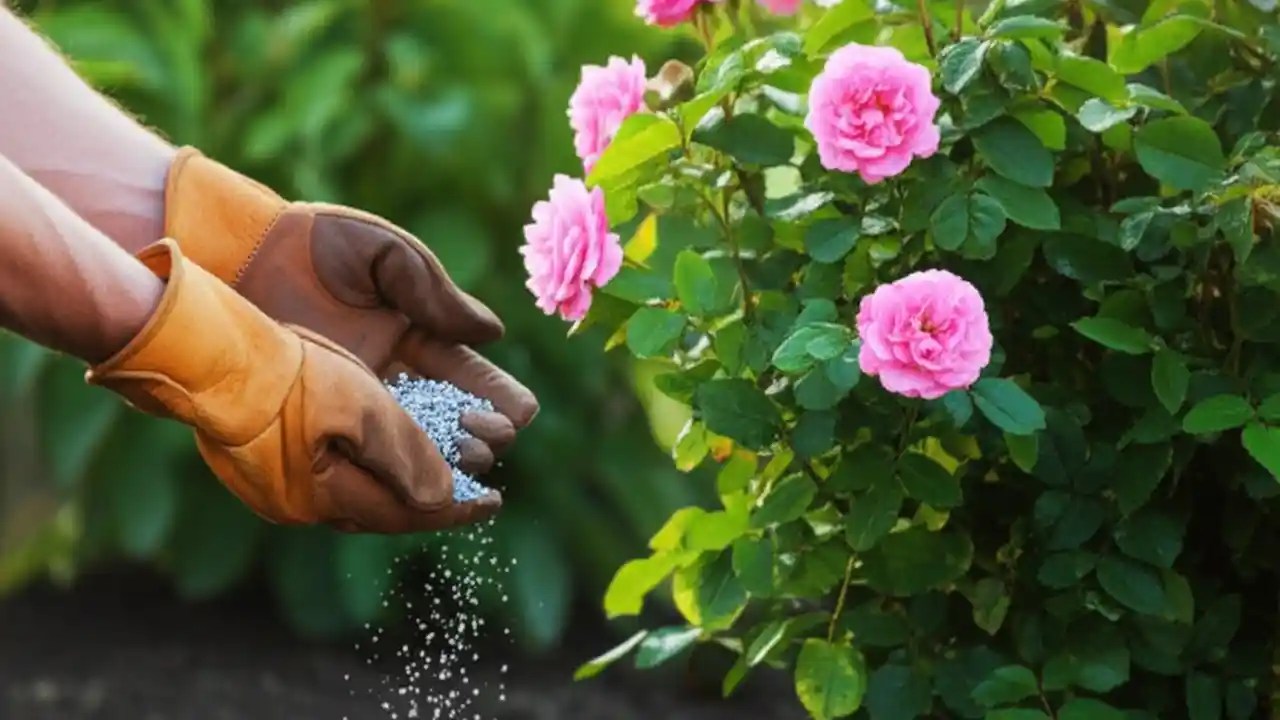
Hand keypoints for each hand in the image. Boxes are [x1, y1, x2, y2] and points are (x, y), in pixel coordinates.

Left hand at [162, 148, 537, 476]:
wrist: (236, 254)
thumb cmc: (311, 244)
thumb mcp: (386, 254)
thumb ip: (436, 293)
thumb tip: (493, 333)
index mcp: (421, 340)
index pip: (474, 381)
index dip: (502, 402)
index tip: (516, 414)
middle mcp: (395, 382)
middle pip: (455, 426)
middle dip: (480, 439)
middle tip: (481, 440)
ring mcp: (357, 408)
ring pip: (415, 453)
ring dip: (446, 465)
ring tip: (461, 466)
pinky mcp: (319, 425)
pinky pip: (364, 462)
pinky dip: (393, 477)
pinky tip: (414, 484)